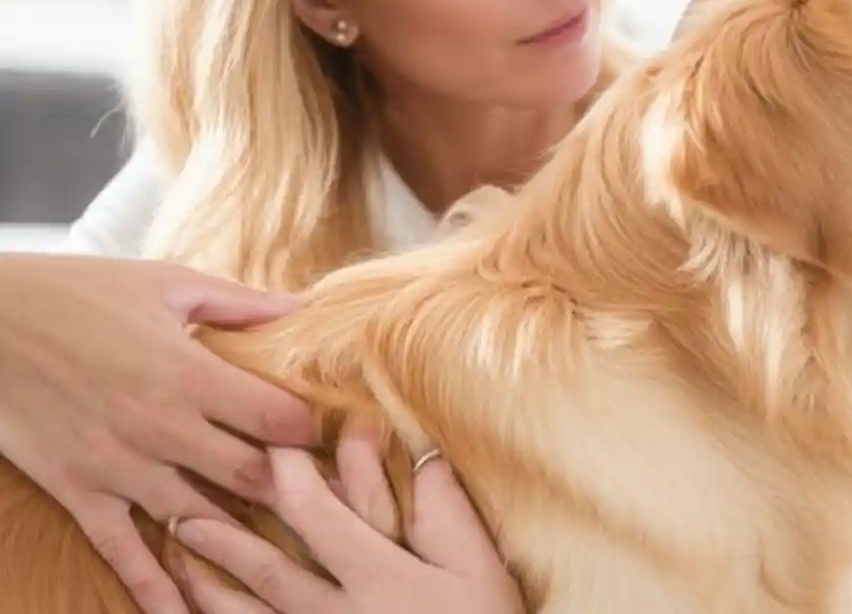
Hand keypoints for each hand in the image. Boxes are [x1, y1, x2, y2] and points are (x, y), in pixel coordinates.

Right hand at [0, 254, 318, 613]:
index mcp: (189, 374)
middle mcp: (161, 428)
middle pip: (252, 478)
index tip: (336, 442)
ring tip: (289, 562)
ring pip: (201, 520)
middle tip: (333, 508)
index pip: (279, 420)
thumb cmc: (78, 292)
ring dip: (245, 542)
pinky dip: (157, 590)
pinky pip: (124, 552)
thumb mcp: (165, 283)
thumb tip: (304, 308)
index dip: (315, 434)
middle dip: (299, 494)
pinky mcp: (80, 492)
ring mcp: (119, 466)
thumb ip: (239, 303)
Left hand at [173, 436, 524, 613]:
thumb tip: (423, 455)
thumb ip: (448, 515)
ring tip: (180, 563)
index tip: (266, 446)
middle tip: (181, 511)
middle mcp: (337, 613)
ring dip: (208, 589)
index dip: (286, 475)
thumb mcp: (479, 572)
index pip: (315, 513)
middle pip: (266, 569)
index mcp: (378, 577)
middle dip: (222, 537)